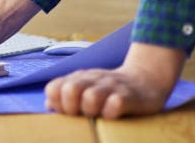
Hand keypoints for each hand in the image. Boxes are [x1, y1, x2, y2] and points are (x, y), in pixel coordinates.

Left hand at [44, 42, 185, 117]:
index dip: (57, 103)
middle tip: (82, 114)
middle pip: (69, 90)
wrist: (146, 79)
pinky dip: (112, 113)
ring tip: (99, 114)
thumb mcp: (86, 89)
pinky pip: (116, 104)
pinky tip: (114, 115)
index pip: (53, 88)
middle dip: (71, 107)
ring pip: (91, 96)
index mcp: (78, 78)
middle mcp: (92, 79)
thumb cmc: (110, 91)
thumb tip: (48, 104)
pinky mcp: (129, 96)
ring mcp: (111, 86)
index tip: (68, 111)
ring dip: (92, 110)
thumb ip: (66, 97)